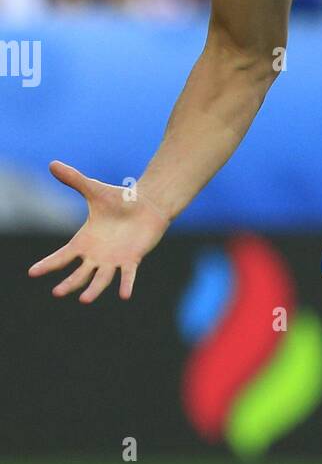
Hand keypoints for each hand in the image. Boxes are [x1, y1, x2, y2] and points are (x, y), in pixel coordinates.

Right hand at [28, 161, 169, 302]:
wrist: (146, 204)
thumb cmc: (119, 200)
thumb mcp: (93, 189)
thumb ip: (74, 179)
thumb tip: (52, 163)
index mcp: (84, 241)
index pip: (62, 256)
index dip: (48, 264)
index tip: (32, 273)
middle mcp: (97, 255)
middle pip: (79, 274)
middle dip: (69, 283)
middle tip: (57, 293)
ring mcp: (114, 259)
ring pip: (101, 279)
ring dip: (93, 290)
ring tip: (83, 300)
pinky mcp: (132, 259)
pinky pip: (128, 275)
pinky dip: (126, 284)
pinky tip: (124, 295)